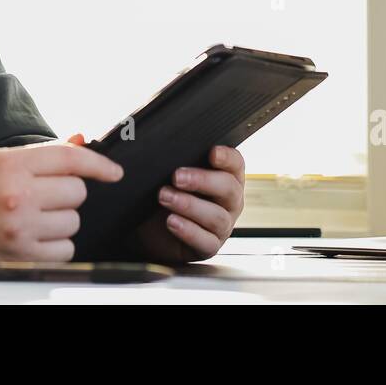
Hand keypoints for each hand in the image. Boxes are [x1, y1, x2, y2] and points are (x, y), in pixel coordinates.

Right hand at [0, 138, 122, 268]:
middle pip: (76, 192)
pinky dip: (57, 244)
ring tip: (36, 216)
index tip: (113, 171)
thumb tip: (79, 141)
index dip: (98, 164)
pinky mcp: (20, 258)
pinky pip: (64, 250)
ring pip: (73, 222)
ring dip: (62, 219)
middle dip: (67, 192)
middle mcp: (18, 198)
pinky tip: (36, 236)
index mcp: (11, 167)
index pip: (70, 159)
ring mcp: (20, 231)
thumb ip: (40, 153)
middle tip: (46, 194)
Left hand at [131, 145, 245, 263]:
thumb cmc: (166, 192)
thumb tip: (158, 137)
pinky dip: (188, 231)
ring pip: (217, 216)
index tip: (212, 153)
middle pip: (229, 188)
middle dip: (203, 180)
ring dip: (189, 205)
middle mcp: (229, 201)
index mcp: (226, 177)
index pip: (236, 164)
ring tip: (165, 197)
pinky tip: (172, 221)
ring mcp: (222, 225)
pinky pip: (206, 241)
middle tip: (177, 176)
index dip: (227, 158)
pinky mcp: (209, 246)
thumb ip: (172, 157)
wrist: (150, 229)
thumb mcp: (167, 172)